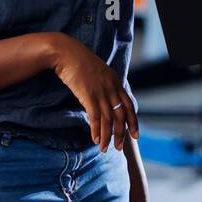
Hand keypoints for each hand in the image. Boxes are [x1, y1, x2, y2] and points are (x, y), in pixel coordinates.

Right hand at [44, 33, 138, 151]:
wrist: (66, 53)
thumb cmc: (79, 62)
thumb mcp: (98, 72)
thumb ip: (105, 84)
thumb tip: (105, 98)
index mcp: (116, 81)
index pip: (129, 105)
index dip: (133, 122)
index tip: (135, 135)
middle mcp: (112, 87)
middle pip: (121, 116)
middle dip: (121, 133)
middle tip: (119, 147)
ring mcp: (101, 92)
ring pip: (109, 120)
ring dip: (107, 137)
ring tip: (104, 149)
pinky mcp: (88, 95)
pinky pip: (96, 118)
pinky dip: (96, 131)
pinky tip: (95, 140)